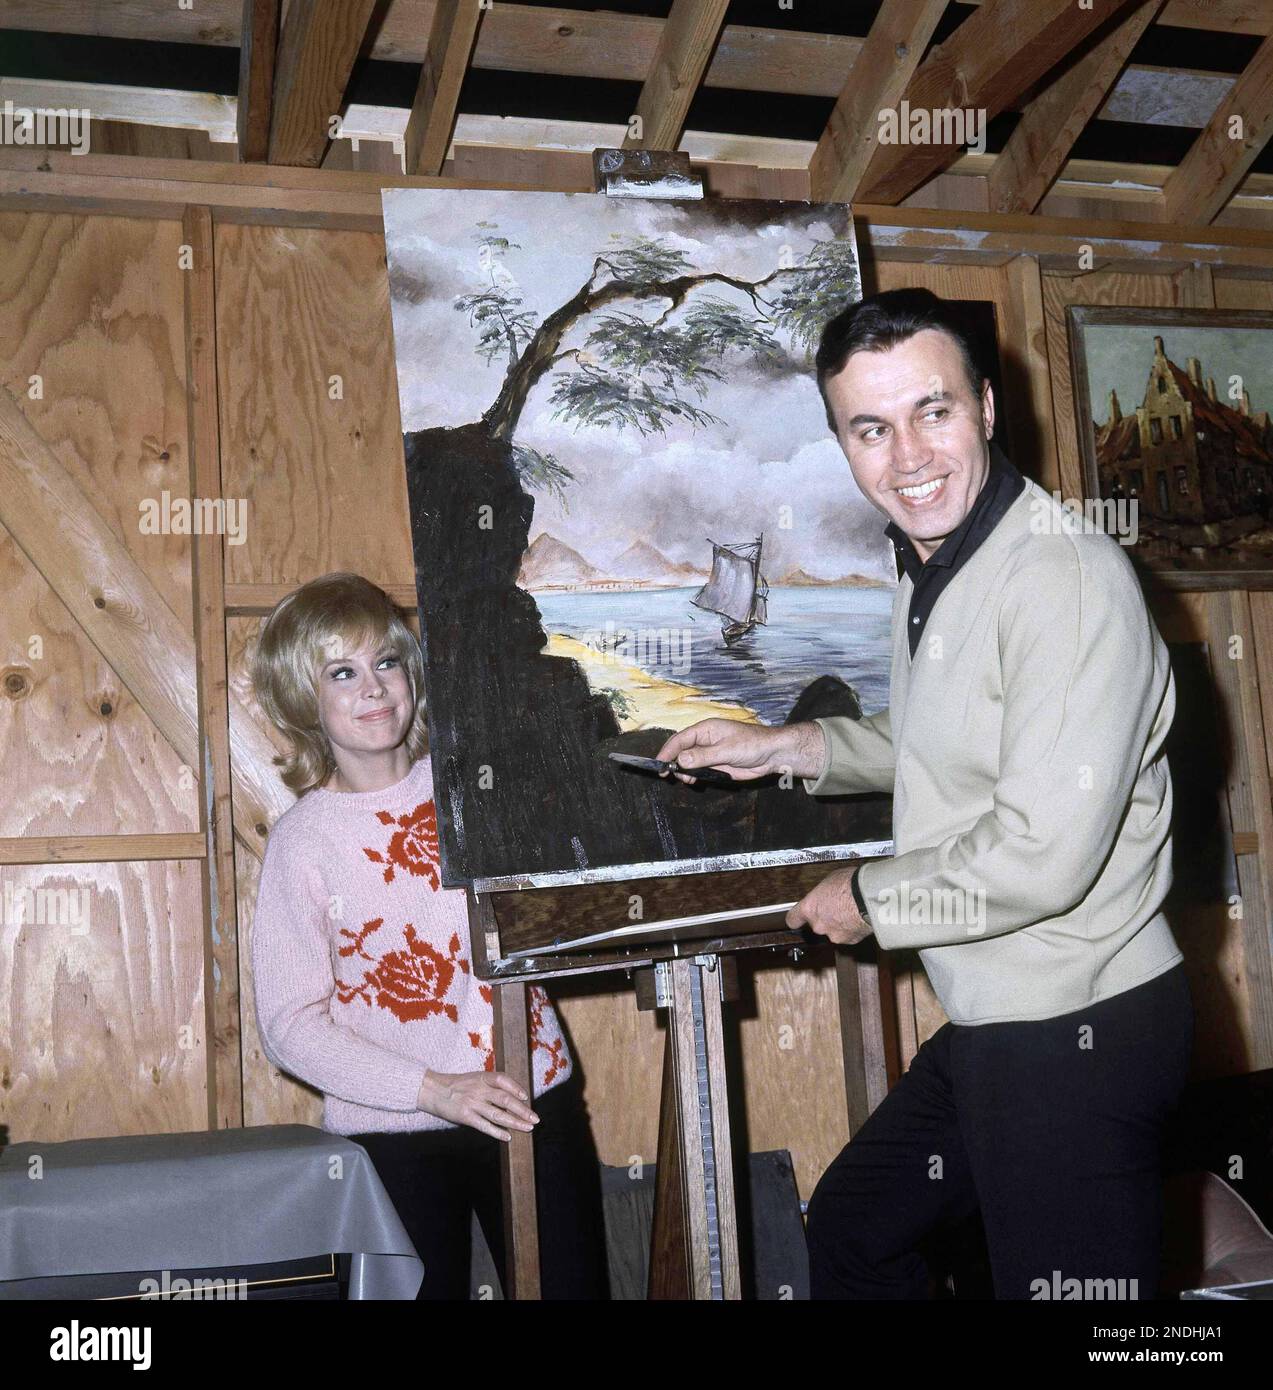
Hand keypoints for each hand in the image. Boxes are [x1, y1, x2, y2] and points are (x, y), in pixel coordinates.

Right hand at [417, 1069, 539, 1140]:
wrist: (432, 1090)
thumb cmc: (456, 1085)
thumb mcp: (474, 1079)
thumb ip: (490, 1086)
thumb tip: (512, 1097)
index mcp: (482, 1077)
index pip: (503, 1079)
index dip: (516, 1087)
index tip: (526, 1096)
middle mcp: (479, 1089)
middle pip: (505, 1099)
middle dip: (522, 1110)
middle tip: (535, 1119)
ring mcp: (472, 1103)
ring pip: (498, 1114)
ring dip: (515, 1122)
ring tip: (527, 1128)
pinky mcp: (465, 1116)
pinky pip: (484, 1126)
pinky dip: (497, 1132)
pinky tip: (507, 1136)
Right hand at [655, 718, 824, 783]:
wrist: (772, 755)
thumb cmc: (752, 744)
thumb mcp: (726, 750)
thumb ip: (703, 756)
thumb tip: (681, 760)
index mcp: (706, 730)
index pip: (680, 739)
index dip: (668, 751)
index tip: (659, 764)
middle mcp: (705, 740)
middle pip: (682, 751)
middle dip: (674, 763)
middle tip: (669, 776)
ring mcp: (710, 753)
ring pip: (689, 763)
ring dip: (684, 772)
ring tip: (686, 780)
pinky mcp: (716, 765)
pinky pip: (699, 771)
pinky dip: (694, 776)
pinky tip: (694, 781)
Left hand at [786, 867, 872, 945]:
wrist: (870, 898)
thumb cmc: (850, 884)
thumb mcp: (830, 880)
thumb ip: (823, 892)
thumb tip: (826, 892)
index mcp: (809, 909)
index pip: (792, 920)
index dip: (796, 919)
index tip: (797, 919)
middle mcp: (819, 925)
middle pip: (816, 924)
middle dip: (825, 917)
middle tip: (836, 906)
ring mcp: (834, 935)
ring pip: (833, 930)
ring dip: (839, 923)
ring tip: (851, 910)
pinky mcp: (850, 941)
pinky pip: (848, 934)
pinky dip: (852, 928)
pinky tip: (859, 916)